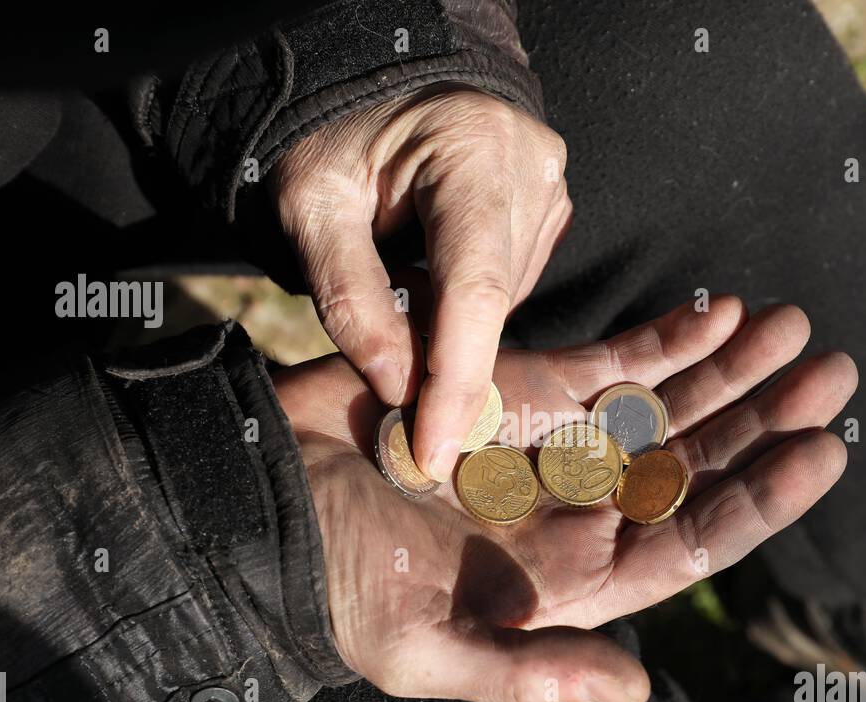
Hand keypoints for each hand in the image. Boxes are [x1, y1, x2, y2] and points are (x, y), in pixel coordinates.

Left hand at [271, 84, 571, 482]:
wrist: (379, 87)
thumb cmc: (336, 140)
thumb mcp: (312, 205)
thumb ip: (350, 296)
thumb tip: (397, 385)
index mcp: (471, 149)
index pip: (473, 291)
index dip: (455, 381)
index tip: (434, 451)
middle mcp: (529, 165)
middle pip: (490, 303)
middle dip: (440, 351)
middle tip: (387, 364)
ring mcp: (551, 186)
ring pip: (503, 300)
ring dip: (452, 319)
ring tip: (402, 282)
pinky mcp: (552, 204)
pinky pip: (512, 281)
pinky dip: (470, 298)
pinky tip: (434, 268)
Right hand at [272, 297, 856, 701]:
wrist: (259, 506)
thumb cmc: (335, 591)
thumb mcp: (424, 652)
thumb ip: (529, 670)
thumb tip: (639, 689)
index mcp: (568, 581)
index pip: (688, 540)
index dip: (758, 500)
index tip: (822, 453)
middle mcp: (574, 511)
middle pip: (692, 464)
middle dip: (761, 419)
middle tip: (833, 373)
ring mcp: (549, 447)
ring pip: (660, 406)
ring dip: (726, 368)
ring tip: (793, 327)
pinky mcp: (512, 391)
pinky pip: (603, 362)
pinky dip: (658, 337)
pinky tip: (715, 311)